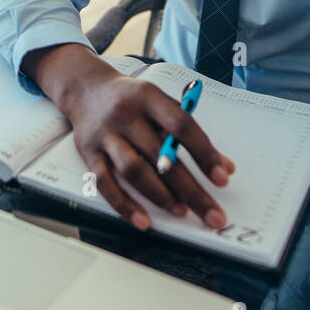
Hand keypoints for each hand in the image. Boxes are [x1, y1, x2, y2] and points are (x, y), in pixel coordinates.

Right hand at [65, 73, 235, 230]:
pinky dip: (125, 205)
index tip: (222, 177)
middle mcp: (125, 115)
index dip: (204, 153)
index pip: (181, 126)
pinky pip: (105, 183)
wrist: (86, 88)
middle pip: (161, 155)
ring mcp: (105, 135)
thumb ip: (189, 131)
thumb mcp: (160, 103)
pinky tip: (143, 220)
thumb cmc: (130, 99)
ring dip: (160, 195)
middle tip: (211, 212)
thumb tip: (223, 166)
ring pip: (134, 170)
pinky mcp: (89, 153)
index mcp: (148, 97)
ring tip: (181, 211)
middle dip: (190, 189)